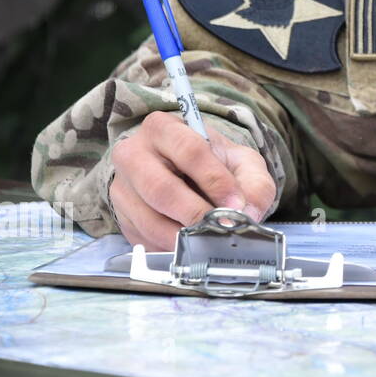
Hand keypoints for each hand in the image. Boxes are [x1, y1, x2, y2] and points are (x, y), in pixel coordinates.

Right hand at [109, 110, 275, 250]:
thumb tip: (249, 214)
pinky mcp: (120, 216)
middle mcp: (134, 153)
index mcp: (164, 128)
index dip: (215, 180)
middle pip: (160, 187)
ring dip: (182, 235)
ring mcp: (122, 187)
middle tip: (219, 227)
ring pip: (148, 218)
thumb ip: (254, 184)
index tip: (236, 203)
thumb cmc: (216, 164)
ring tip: (208, 241)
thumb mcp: (242, 163)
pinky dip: (168, 247)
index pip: (189, 151)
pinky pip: (142, 237)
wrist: (189, 175)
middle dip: (194, 212)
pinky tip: (189, 247)